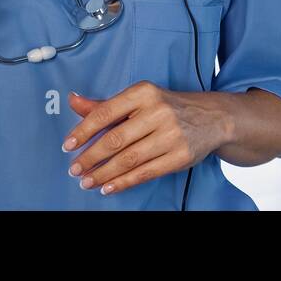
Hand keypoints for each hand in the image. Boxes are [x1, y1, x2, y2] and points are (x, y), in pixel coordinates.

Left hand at [62, 83, 229, 195]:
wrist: (212, 117)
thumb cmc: (168, 107)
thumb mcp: (139, 99)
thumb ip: (105, 104)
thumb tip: (73, 101)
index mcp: (143, 93)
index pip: (106, 113)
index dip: (83, 131)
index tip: (68, 145)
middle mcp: (158, 112)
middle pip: (116, 139)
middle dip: (91, 157)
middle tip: (75, 169)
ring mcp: (171, 135)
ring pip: (129, 159)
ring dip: (104, 173)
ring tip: (87, 181)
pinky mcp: (180, 156)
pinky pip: (146, 172)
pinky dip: (124, 182)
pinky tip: (108, 187)